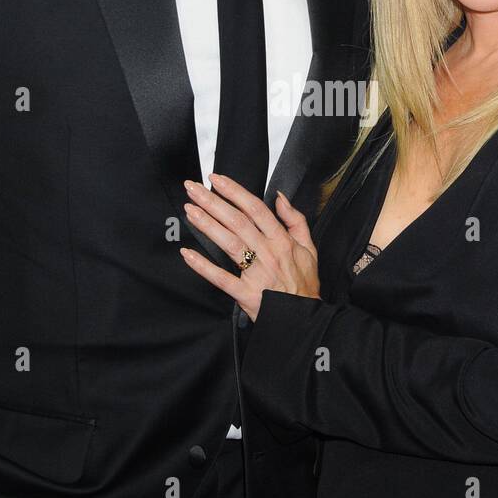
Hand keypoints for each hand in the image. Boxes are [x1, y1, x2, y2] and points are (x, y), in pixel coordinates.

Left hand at [179, 173, 320, 322]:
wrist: (304, 318)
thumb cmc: (304, 284)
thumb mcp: (309, 248)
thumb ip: (295, 220)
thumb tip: (280, 198)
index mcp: (282, 240)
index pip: (255, 209)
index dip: (234, 192)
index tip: (216, 179)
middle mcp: (268, 253)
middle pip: (237, 221)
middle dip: (213, 202)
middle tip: (193, 188)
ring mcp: (256, 274)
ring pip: (229, 244)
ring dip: (207, 225)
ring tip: (190, 210)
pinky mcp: (246, 294)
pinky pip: (221, 278)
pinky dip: (203, 267)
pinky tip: (188, 254)